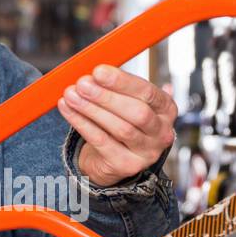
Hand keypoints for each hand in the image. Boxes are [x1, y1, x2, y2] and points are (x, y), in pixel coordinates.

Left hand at [57, 65, 176, 186]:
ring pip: (120, 128)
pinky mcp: (127, 165)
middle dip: (107, 97)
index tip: (98, 71)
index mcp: (166, 109)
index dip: (122, 81)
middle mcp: (162, 132)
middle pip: (138, 113)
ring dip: (91, 109)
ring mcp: (147, 152)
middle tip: (82, 84)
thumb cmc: (123, 122)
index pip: (148, 92)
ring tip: (71, 95)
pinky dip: (82, 123)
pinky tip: (68, 109)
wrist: (115, 159)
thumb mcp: (128, 101)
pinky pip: (101, 141)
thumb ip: (118, 88)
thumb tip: (96, 75)